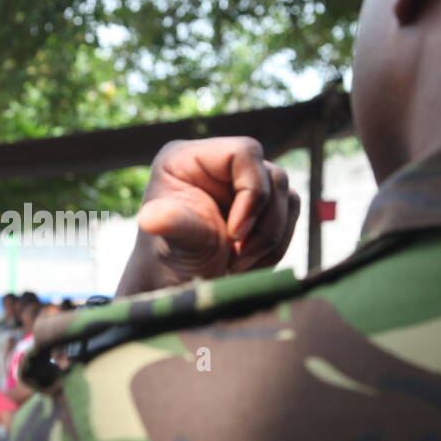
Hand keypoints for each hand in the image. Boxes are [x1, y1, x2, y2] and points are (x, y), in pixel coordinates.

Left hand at [116, 136, 299, 295]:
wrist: (181, 287)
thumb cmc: (169, 261)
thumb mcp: (173, 243)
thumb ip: (173, 225)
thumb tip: (150, 218)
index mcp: (188, 158)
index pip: (244, 153)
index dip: (252, 193)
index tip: (235, 235)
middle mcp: (218, 164)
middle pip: (272, 177)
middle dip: (262, 226)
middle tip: (237, 258)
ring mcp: (242, 184)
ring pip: (287, 198)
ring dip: (270, 239)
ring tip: (237, 264)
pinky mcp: (261, 205)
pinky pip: (291, 217)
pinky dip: (275, 246)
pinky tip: (249, 263)